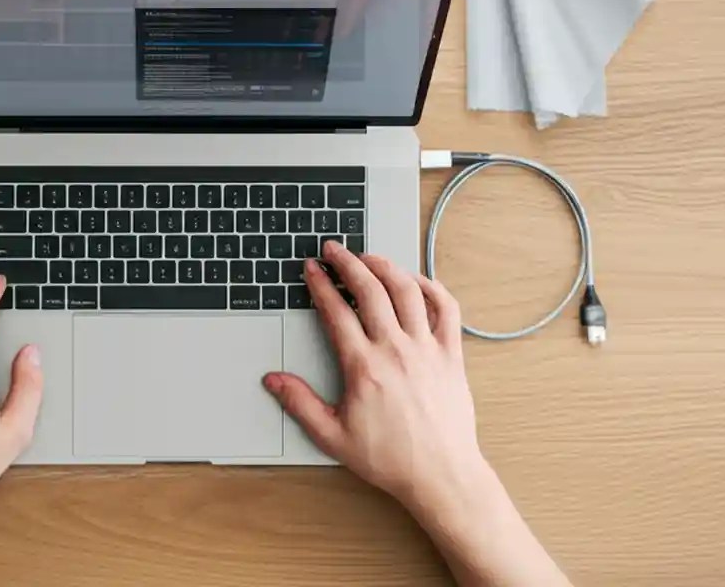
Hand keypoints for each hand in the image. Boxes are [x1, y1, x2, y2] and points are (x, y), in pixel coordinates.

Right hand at [263, 242, 486, 517]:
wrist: (440, 474)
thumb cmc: (390, 458)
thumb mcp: (332, 436)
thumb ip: (300, 403)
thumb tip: (273, 380)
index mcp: (364, 367)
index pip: (336, 312)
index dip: (320, 285)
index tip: (311, 269)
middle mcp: (396, 349)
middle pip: (369, 290)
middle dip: (347, 263)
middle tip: (334, 250)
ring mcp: (427, 349)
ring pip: (406, 290)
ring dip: (385, 266)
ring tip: (369, 257)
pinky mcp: (451, 355)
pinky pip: (445, 308)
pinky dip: (431, 287)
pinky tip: (416, 281)